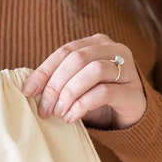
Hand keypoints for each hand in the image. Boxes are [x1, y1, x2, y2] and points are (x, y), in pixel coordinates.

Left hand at [22, 33, 146, 129]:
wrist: (129, 118)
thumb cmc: (97, 100)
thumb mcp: (76, 86)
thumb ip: (58, 80)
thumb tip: (29, 87)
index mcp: (96, 43)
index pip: (65, 51)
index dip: (44, 71)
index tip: (28, 91)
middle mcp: (114, 50)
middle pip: (78, 59)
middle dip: (55, 85)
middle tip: (44, 108)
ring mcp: (127, 69)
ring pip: (93, 71)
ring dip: (69, 93)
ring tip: (58, 113)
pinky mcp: (133, 91)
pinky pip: (104, 92)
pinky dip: (82, 105)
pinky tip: (71, 117)